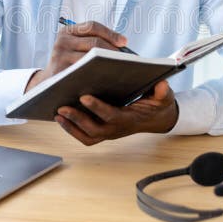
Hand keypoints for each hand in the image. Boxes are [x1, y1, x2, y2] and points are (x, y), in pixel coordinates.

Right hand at [24, 21, 127, 92]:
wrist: (47, 83)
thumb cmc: (68, 63)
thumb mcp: (73, 47)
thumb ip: (91, 41)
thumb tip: (122, 44)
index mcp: (67, 31)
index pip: (92, 26)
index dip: (110, 33)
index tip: (124, 42)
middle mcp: (62, 41)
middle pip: (94, 42)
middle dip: (112, 50)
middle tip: (126, 58)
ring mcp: (59, 57)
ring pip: (91, 58)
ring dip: (108, 62)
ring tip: (121, 67)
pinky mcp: (60, 73)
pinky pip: (84, 72)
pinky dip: (98, 74)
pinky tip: (109, 78)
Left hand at [54, 80, 178, 145]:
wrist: (157, 118)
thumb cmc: (158, 104)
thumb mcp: (164, 96)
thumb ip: (163, 92)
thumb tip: (161, 84)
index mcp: (129, 118)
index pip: (111, 115)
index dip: (97, 108)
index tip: (84, 97)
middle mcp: (117, 129)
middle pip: (94, 129)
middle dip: (77, 119)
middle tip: (61, 107)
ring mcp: (110, 132)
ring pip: (87, 136)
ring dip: (71, 127)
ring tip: (58, 113)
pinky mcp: (104, 132)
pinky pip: (86, 137)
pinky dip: (72, 130)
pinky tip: (61, 118)